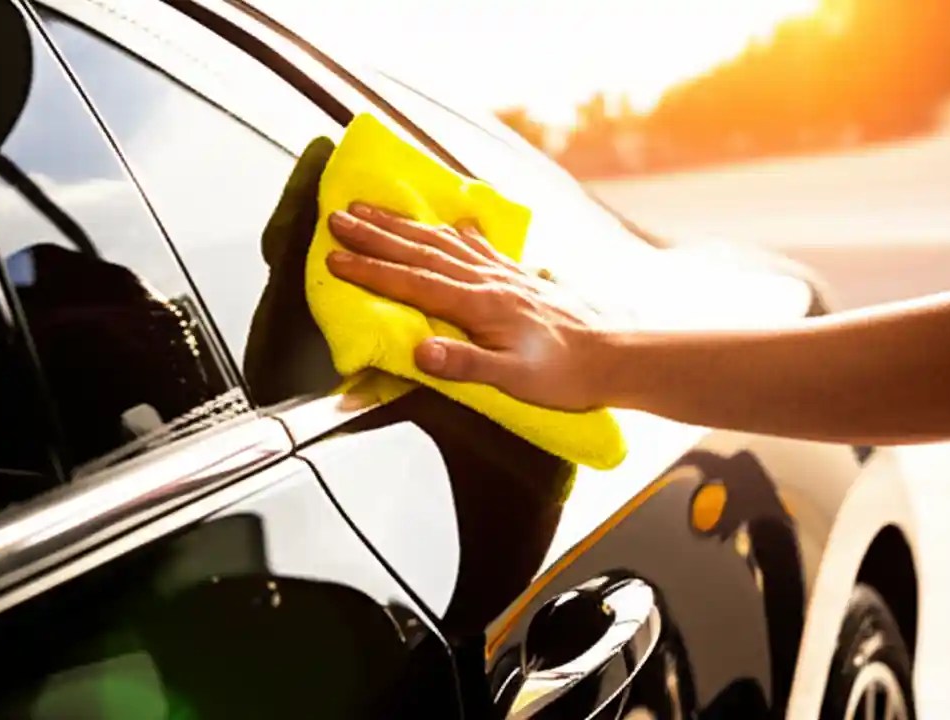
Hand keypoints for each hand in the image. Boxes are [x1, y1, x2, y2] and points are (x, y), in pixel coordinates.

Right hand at [326, 202, 611, 411]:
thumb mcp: (513, 378)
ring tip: (372, 211)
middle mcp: (487, 280)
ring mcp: (503, 274)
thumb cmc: (566, 374)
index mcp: (479, 304)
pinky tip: (451, 223)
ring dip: (404, 225)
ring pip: (442, 241)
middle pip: (420, 250)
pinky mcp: (517, 277)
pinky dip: (455, 231)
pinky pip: (476, 245)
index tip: (334, 257)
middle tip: (337, 217)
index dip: (370, 270)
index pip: (413, 281)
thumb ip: (465, 363)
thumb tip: (420, 351)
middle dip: (375, 234)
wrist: (615, 355)